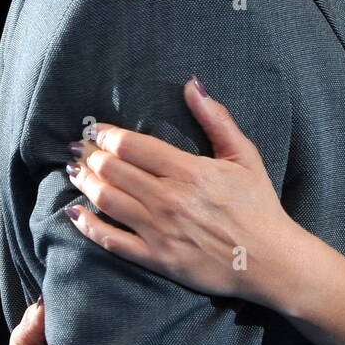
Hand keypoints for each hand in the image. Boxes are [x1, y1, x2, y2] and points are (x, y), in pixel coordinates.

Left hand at [64, 77, 303, 308]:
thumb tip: (192, 84)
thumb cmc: (258, 205)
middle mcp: (169, 199)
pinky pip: (112, 241)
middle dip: (89, 155)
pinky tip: (75, 213)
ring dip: (84, 182)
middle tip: (78, 147)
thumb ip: (216, 118)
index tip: (95, 129)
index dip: (105, 134)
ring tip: (75, 171)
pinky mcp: (156, 258)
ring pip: (107, 200)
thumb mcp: (244, 155)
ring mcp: (160, 231)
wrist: (269, 260)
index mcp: (189, 171)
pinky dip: (89, 225)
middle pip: (113, 170)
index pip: (132, 146)